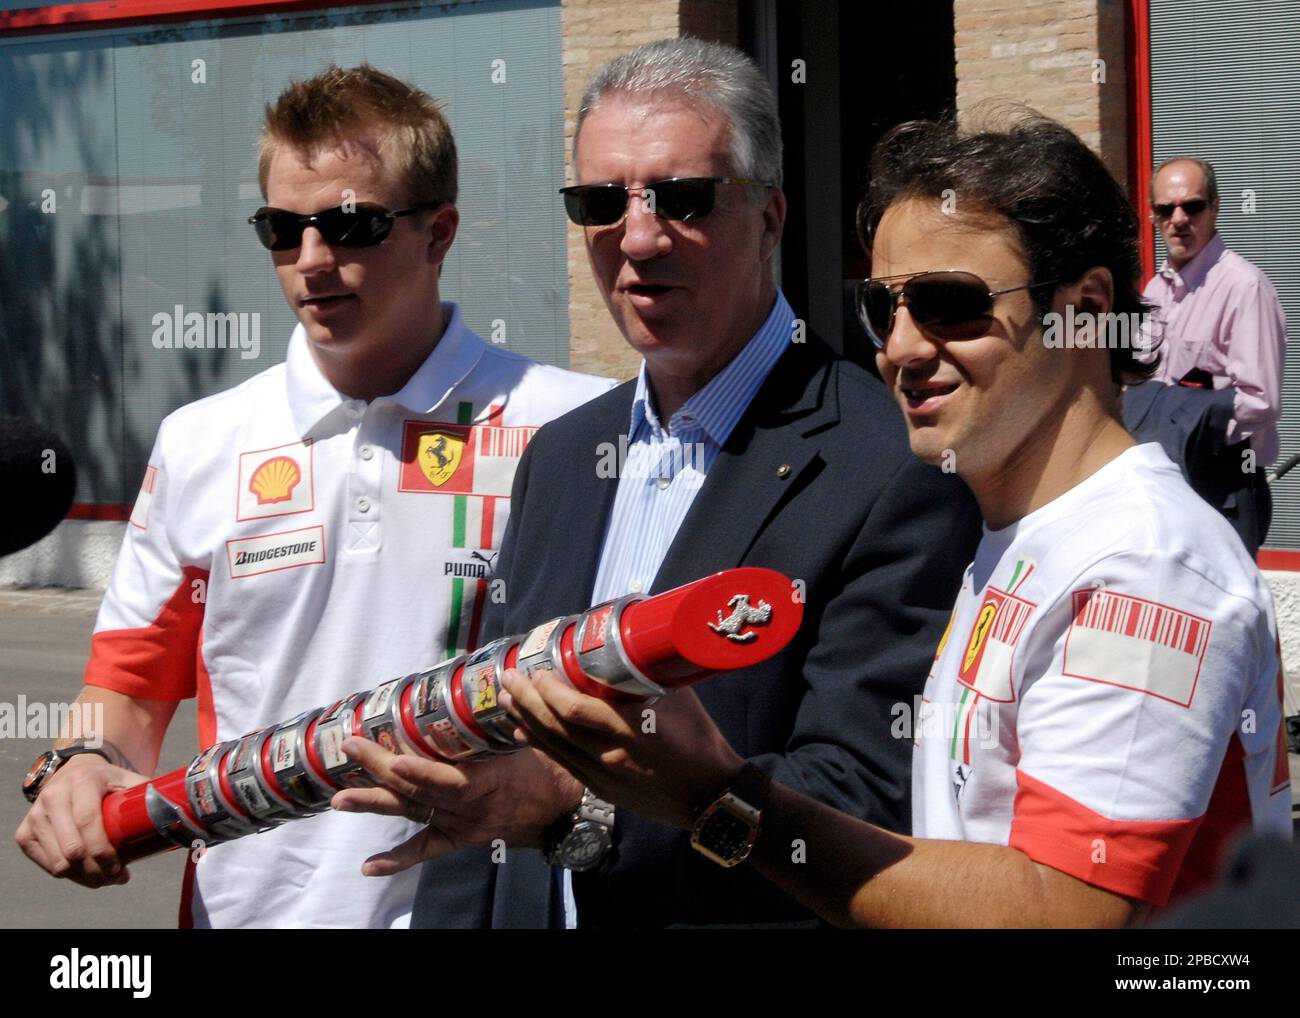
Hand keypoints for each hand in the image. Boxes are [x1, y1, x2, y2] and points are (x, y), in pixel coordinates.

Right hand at [14, 753, 149, 887]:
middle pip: (72, 848)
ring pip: (58, 862)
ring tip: (106, 878)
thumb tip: (185, 810)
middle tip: (117, 877)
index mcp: (82, 781)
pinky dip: (68, 875)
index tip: (121, 867)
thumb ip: (150, 792)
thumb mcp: (128, 779)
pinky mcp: (24, 832)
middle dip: (97, 870)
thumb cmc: (108, 781)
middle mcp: (53, 796)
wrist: (75, 773)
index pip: (88, 822)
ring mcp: (35, 815)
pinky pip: (46, 864)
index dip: (104, 850)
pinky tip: (86, 873)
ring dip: (84, 877)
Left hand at [332, 737, 582, 876]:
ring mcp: (461, 826)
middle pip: (420, 791)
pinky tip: (368, 867)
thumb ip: (509, 719)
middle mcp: (469, 809)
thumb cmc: (550, 768)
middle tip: (351, 748)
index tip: (395, 758)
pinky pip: (427, 850)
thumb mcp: (534, 741)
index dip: (422, 771)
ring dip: (376, 804)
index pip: (450, 780)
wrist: (566, 810)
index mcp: (490, 783)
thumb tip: (499, 680)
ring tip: (340, 800)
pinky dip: (397, 859)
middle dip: (382, 769)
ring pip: (414, 814)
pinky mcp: (460, 839)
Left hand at [498, 668, 744, 829]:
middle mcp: (609, 754)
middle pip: (555, 726)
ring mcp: (602, 775)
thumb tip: (630, 643)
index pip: (574, 709)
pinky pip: (562, 763)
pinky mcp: (600, 789)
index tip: (535, 671)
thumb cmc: (700, 741)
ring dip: (526, 720)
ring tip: (505, 699)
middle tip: (507, 677)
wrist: (711, 796)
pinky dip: (539, 745)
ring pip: (553, 746)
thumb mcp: (679, 699)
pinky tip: (522, 732)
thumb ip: (648, 676)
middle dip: (527, 700)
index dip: (548, 690)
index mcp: (630, 729)